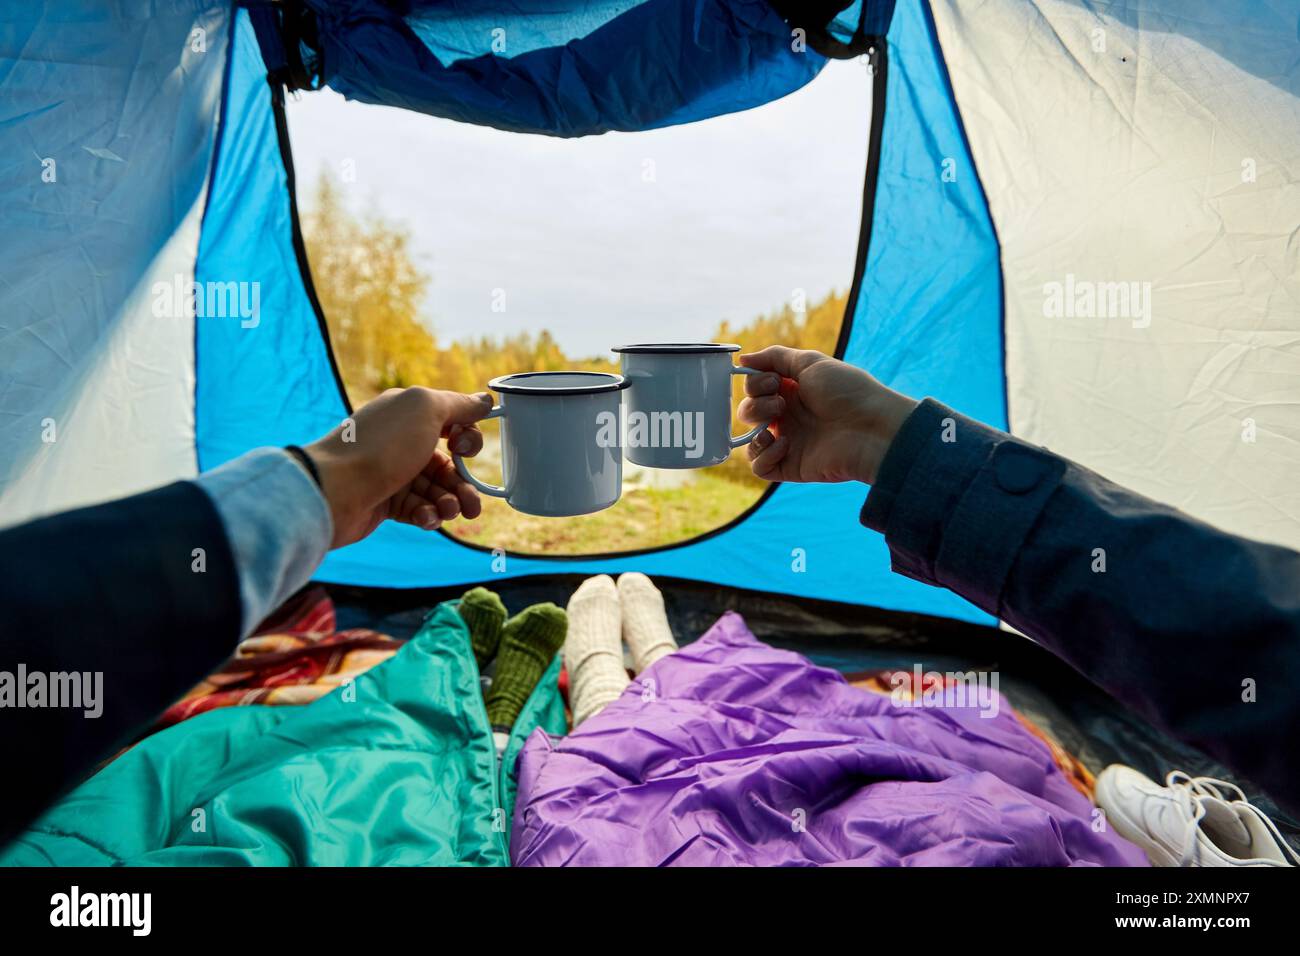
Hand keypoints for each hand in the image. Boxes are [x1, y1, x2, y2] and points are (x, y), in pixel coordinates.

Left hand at [303, 387, 493, 548]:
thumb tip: (485, 400)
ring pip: (436, 490)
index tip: (465, 448)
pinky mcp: (385, 502)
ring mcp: (393, 473)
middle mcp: (401, 441)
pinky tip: (425, 518)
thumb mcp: (425, 409)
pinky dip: (427, 515)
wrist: (334, 490)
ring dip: (449, 503)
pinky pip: (418, 509)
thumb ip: (459, 404)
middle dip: (464, 484)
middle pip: (447, 464)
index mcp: (409, 414)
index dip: (467, 438)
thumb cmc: (381, 446)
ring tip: (449, 512)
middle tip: (472, 503)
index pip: (452, 424)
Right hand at [736, 346, 917, 483]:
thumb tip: (743, 358)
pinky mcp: (791, 466)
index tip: (773, 382)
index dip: (754, 383)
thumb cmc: (847, 391)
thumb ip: (774, 357)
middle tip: (781, 404)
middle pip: (747, 412)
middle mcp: (788, 417)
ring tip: (776, 423)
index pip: (754, 388)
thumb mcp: (811, 362)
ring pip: (750, 441)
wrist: (872, 428)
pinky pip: (759, 467)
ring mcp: (789, 443)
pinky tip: (784, 444)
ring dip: (755, 428)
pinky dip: (763, 455)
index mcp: (791, 392)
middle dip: (755, 404)